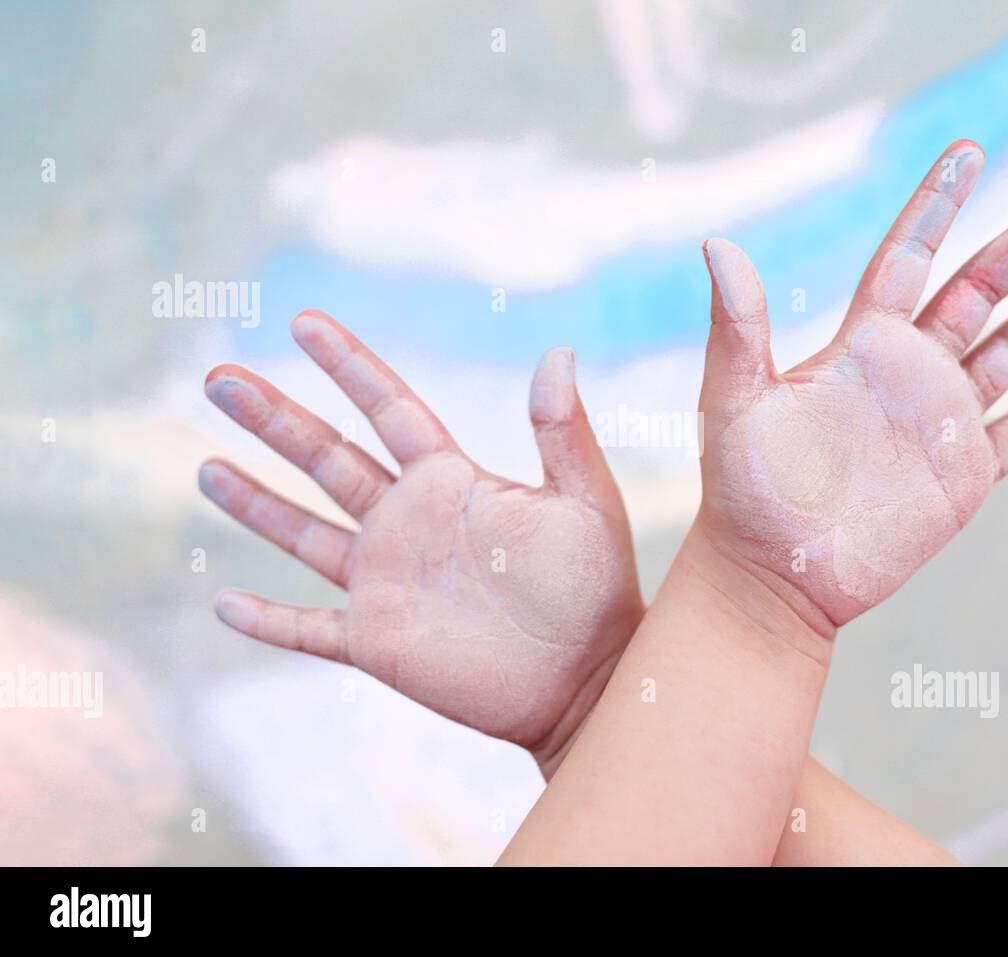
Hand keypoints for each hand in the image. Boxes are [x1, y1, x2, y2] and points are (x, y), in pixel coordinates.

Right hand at [199, 311, 642, 771]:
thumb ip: (564, 432)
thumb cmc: (595, 589)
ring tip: (205, 466)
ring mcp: (386, 582)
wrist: (589, 680)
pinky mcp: (376, 642)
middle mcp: (408, 523)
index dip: (348, 365)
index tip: (304, 322)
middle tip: (219, 379)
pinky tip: (224, 603)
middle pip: (326, 458)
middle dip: (274, 419)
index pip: (389, 409)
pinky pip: (308, 629)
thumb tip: (558, 352)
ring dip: (256, 503)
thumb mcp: (585, 501)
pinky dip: (268, 621)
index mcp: (451, 482)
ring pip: (305, 534)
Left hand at [697, 140, 1007, 627]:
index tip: (967, 150)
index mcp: (859, 348)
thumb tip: (715, 242)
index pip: (908, 258)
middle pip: (979, 292)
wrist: (773, 578)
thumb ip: (736, 326)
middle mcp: (908, 374)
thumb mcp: (732, 401)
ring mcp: (942, 424)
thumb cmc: (742, 492)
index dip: (938, 205)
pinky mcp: (965, 476)